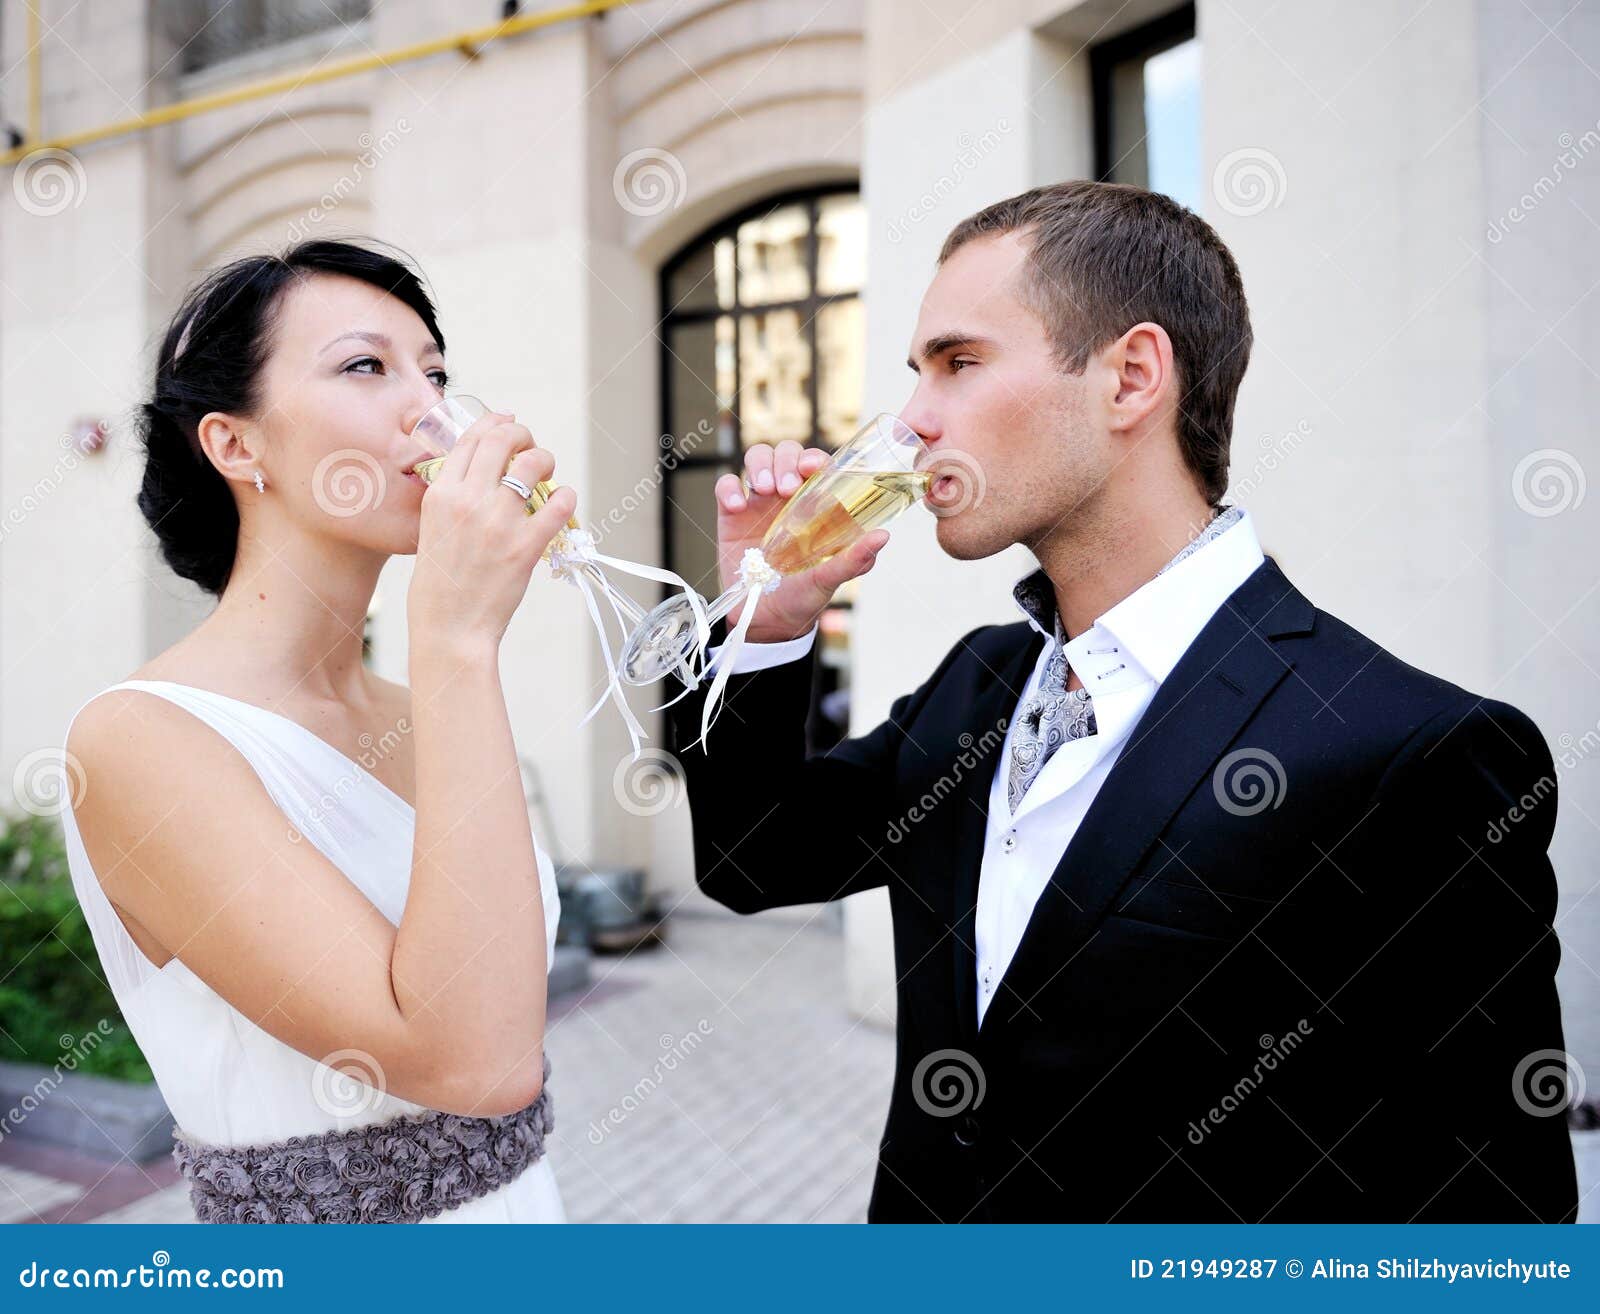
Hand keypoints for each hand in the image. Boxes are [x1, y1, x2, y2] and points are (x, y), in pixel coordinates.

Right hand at [408, 410, 577, 650]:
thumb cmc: (438, 585)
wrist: (449, 628)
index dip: (495, 423)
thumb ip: (450, 499)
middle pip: (503, 439)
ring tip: (548, 474)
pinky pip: (558, 504)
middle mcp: (468, 500)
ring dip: (546, 461)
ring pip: (533, 463)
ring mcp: (499, 521)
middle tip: (532, 449)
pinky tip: (563, 502)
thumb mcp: (430, 529)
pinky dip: (566, 497)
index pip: (471, 439)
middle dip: (523, 435)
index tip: (509, 422)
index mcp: (440, 494)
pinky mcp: (525, 546)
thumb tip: (478, 476)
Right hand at [713, 440, 889, 643]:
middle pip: (787, 453)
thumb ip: (854, 560)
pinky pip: (726, 484)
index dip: (815, 458)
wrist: (763, 621)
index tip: (812, 469)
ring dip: (761, 465)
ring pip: (758, 457)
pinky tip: (736, 507)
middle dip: (786, 461)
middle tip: (785, 489)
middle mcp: (788, 498)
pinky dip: (729, 487)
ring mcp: (759, 503)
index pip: (817, 466)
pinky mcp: (731, 514)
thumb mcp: (828, 580)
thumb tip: (883, 536)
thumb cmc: (802, 597)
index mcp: (816, 506)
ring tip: (764, 490)